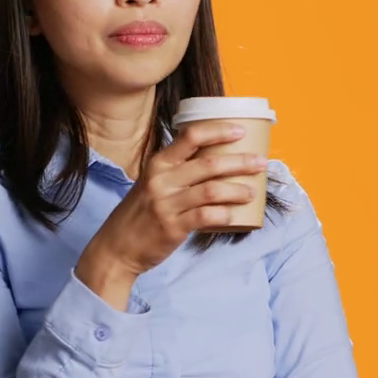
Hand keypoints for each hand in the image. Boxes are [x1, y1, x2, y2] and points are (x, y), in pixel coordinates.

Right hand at [77, 120, 266, 292]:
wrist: (116, 247)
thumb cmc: (140, 214)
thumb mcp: (152, 184)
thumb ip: (176, 172)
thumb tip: (214, 162)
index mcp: (157, 164)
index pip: (190, 136)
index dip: (218, 130)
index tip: (240, 131)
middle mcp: (161, 180)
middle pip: (209, 163)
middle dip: (240, 161)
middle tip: (260, 162)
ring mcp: (167, 203)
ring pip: (212, 190)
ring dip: (238, 189)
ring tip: (252, 191)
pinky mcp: (173, 227)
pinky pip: (206, 216)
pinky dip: (226, 214)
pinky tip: (239, 215)